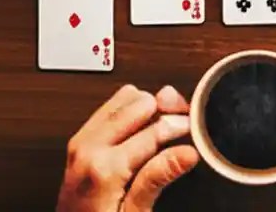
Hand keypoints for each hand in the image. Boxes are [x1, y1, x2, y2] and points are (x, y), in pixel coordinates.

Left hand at [56, 85, 198, 211]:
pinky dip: (131, 108)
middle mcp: (89, 147)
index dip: (179, 124)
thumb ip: (156, 179)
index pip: (153, 130)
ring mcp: (82, 139)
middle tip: (182, 123)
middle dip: (165, 108)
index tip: (194, 127)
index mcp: (104, 167)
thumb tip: (187, 153)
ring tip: (165, 123)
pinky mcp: (81, 138)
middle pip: (139, 103)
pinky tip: (144, 126)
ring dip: (148, 105)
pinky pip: (111, 106)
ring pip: (125, 97)